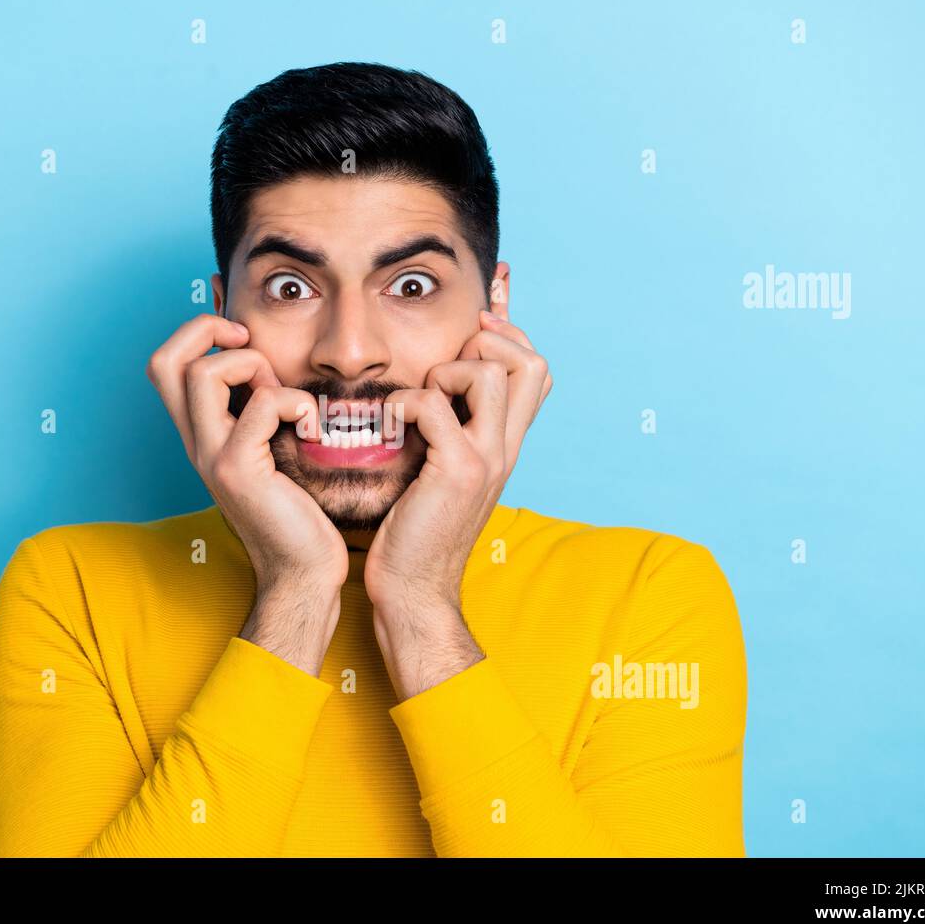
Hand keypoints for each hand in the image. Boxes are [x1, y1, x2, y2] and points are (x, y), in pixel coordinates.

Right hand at [146, 314, 348, 669]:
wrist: (304, 571)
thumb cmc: (298, 513)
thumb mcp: (273, 449)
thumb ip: (261, 411)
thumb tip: (269, 368)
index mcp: (201, 434)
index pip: (165, 365)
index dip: (198, 335)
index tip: (244, 345)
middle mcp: (196, 442)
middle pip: (163, 360)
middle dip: (206, 329)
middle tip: (248, 346)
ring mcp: (212, 456)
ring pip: (203, 373)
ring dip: (251, 365)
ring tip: (283, 396)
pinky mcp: (239, 470)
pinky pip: (260, 404)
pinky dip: (293, 401)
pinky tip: (311, 427)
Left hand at [364, 311, 551, 697]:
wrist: (412, 590)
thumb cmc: (414, 532)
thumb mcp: (440, 473)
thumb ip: (445, 432)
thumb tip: (428, 391)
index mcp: (505, 446)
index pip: (537, 371)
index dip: (511, 337)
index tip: (472, 333)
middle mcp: (506, 448)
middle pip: (533, 362)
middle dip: (489, 342)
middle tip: (445, 366)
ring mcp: (486, 459)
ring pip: (490, 373)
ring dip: (445, 371)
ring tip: (418, 403)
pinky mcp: (456, 471)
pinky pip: (433, 406)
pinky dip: (404, 404)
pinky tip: (388, 428)